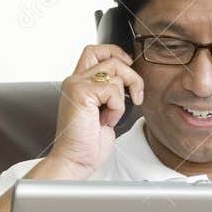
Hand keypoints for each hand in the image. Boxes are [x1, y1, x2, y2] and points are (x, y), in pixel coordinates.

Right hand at [48, 43, 145, 176]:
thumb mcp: (105, 111)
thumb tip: (131, 81)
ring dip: (122, 98)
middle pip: (110, 56)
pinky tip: (106, 121)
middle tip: (136, 96)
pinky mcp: (81, 92)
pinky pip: (113, 90)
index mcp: (79, 83)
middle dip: (131, 75)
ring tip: (110, 116)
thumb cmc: (89, 143)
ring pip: (116, 71)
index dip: (115, 52)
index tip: (129, 67)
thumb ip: (110, 91)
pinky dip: (117, 108)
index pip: (95, 51)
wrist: (76, 160)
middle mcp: (75, 80)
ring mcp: (76, 84)